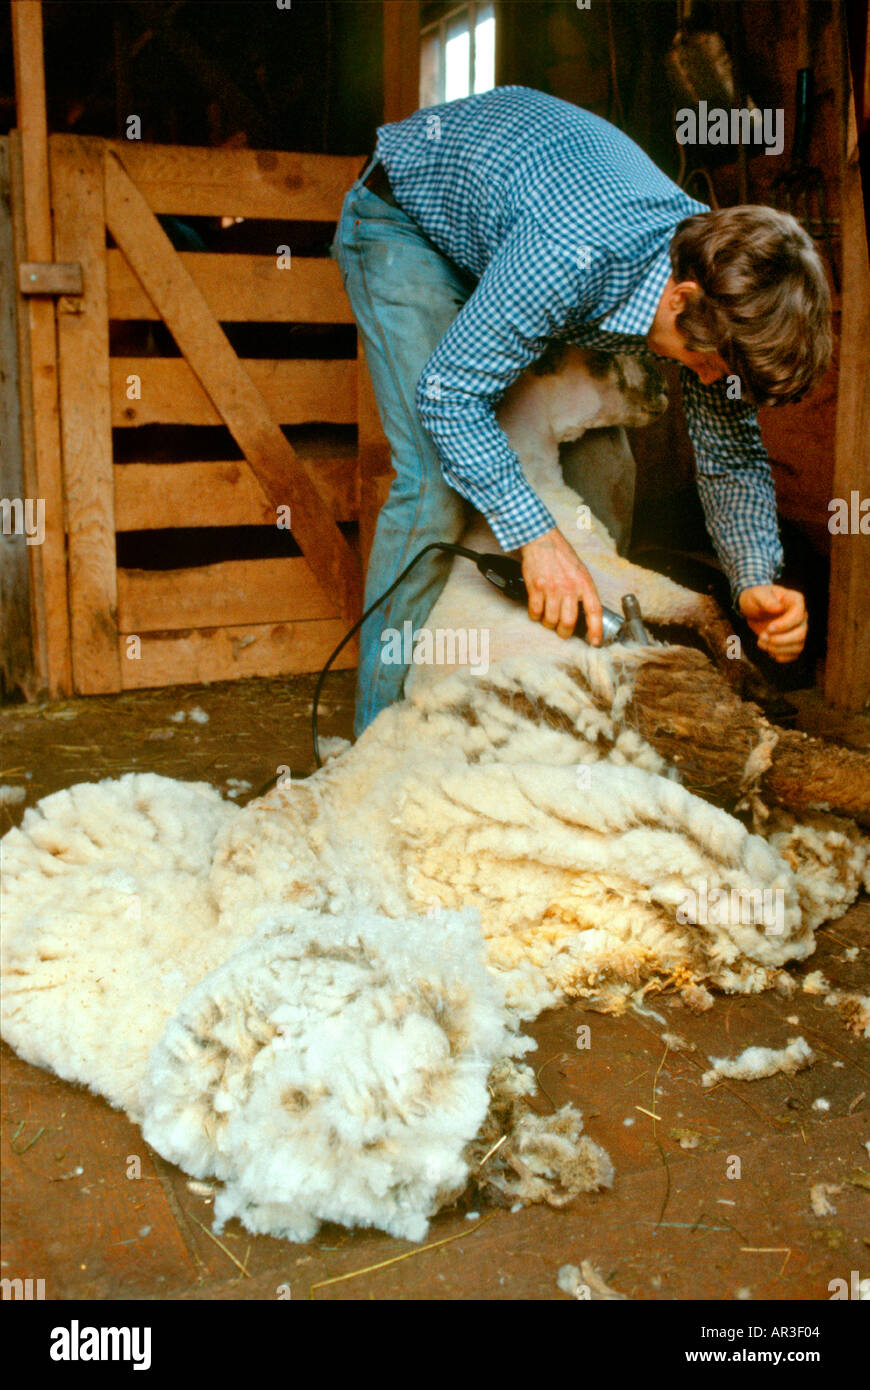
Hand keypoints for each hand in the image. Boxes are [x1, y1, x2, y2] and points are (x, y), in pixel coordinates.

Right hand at [520, 527, 603, 642]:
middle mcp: (569, 588)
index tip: (595, 642)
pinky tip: (537, 612)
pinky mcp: (536, 588)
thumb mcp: (582, 572)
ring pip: (550, 620)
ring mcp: (552, 589)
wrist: (543, 541)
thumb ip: (584, 592)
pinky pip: (535, 612)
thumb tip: (586, 614)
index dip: (596, 630)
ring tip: (549, 620)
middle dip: (565, 632)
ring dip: (549, 624)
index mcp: (585, 584)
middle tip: (563, 632)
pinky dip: (535, 616)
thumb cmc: (563, 557)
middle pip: (569, 622)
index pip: (594, 612)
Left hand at [738, 584, 807, 662]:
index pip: (798, 616)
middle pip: (800, 634)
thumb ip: (766, 599)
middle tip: (762, 637)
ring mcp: (799, 630)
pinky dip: (780, 656)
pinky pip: (794, 655)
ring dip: (778, 649)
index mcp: (796, 601)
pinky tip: (768, 649)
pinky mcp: (793, 642)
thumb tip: (778, 608)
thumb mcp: (756, 595)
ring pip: (798, 646)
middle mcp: (801, 616)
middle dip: (780, 640)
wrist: (753, 609)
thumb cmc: (756, 599)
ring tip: (761, 642)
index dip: (784, 625)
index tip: (768, 628)